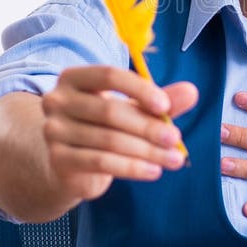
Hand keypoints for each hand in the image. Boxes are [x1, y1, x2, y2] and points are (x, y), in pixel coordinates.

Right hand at [41, 66, 197, 203]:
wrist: (73, 164)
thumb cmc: (107, 126)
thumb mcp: (133, 108)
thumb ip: (160, 100)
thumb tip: (192, 92)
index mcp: (75, 78)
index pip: (109, 75)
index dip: (139, 89)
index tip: (165, 107)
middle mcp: (58, 100)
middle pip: (110, 111)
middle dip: (148, 126)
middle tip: (176, 139)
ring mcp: (54, 130)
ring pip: (108, 140)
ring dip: (147, 151)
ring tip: (174, 159)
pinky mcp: (59, 159)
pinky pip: (100, 162)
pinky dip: (131, 168)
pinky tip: (154, 171)